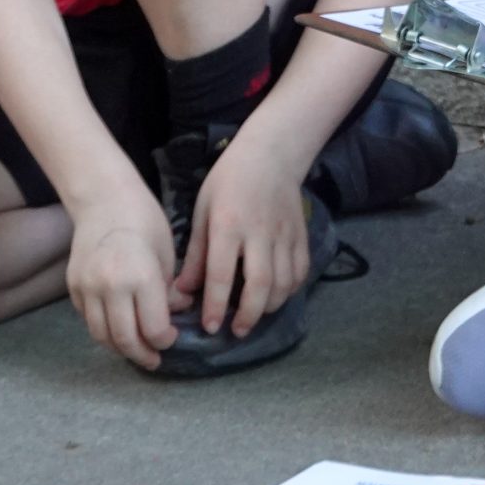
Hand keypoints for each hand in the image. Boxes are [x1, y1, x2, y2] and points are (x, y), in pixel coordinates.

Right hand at [67, 183, 178, 369]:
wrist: (103, 199)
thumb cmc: (144, 220)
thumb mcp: (166, 254)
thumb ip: (168, 290)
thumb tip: (175, 315)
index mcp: (141, 277)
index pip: (153, 328)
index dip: (164, 340)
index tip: (172, 338)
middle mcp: (111, 287)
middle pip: (125, 339)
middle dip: (142, 354)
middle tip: (154, 358)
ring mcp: (87, 288)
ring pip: (101, 335)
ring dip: (120, 348)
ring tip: (135, 349)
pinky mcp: (72, 287)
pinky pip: (88, 320)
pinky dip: (103, 330)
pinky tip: (117, 328)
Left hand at [172, 131, 311, 339]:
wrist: (271, 154)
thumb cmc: (228, 180)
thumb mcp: (203, 210)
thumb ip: (197, 253)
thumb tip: (183, 291)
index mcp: (228, 226)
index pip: (221, 275)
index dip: (215, 306)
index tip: (210, 327)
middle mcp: (259, 233)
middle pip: (260, 285)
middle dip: (248, 315)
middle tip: (236, 331)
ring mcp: (285, 235)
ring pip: (283, 283)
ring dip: (269, 306)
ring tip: (254, 316)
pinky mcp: (301, 235)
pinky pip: (300, 271)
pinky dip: (290, 290)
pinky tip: (276, 295)